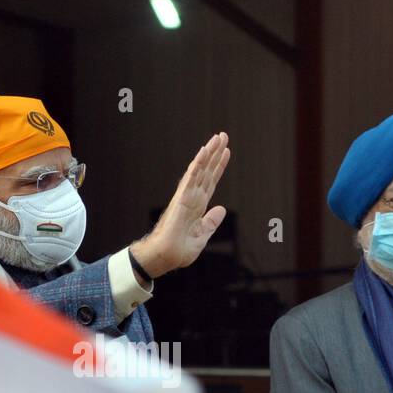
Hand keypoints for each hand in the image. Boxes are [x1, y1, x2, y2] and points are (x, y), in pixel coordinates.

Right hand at [131, 132, 229, 278]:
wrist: (166, 256)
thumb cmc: (179, 250)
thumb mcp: (202, 236)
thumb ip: (211, 222)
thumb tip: (222, 209)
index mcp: (198, 206)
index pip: (211, 182)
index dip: (219, 167)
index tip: (226, 152)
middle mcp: (193, 197)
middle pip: (207, 171)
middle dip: (216, 154)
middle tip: (223, 136)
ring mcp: (187, 196)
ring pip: (200, 169)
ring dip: (209, 153)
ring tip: (218, 137)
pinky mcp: (182, 198)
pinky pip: (192, 177)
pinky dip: (198, 163)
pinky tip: (205, 151)